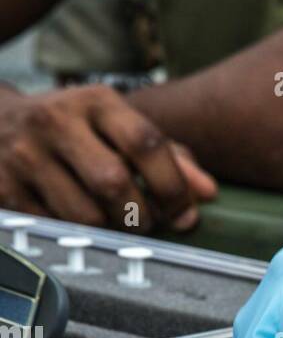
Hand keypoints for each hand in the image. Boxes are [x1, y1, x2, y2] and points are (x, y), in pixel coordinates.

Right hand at [0, 83, 216, 230]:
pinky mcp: (6, 188)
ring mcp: (26, 155)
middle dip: (141, 215)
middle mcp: (57, 122)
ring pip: (85, 215)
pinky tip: (81, 222)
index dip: (173, 186)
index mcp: (95, 101)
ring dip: (111, 232)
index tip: (184, 212)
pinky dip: (79, 235)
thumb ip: (168, 156)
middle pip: (114, 184)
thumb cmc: (75, 128)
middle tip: (148, 223)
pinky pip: (57, 229)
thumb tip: (207, 193)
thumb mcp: (117, 126)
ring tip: (116, 224)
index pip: (145, 143)